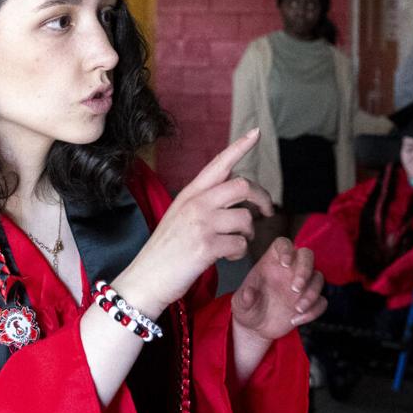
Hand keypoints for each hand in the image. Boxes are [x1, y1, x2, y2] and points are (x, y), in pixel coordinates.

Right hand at [115, 129, 272, 315]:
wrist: (145, 279)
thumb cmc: (165, 251)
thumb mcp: (179, 216)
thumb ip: (203, 203)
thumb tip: (235, 196)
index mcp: (189, 194)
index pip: (218, 163)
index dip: (240, 147)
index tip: (257, 133)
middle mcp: (195, 203)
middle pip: (242, 186)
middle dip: (262, 198)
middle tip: (267, 212)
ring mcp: (200, 224)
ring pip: (245, 218)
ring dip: (248, 233)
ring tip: (235, 243)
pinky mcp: (206, 246)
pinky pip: (239, 244)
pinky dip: (238, 252)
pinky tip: (225, 256)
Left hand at [232, 237, 326, 339]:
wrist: (255, 329)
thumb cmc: (247, 309)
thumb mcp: (240, 306)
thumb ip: (243, 299)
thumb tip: (248, 293)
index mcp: (271, 263)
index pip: (283, 244)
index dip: (287, 249)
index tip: (285, 263)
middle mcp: (289, 270)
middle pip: (307, 256)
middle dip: (305, 269)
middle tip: (295, 288)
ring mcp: (302, 285)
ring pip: (318, 278)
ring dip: (312, 293)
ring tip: (297, 309)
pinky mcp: (309, 302)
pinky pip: (321, 301)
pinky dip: (313, 311)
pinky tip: (295, 320)